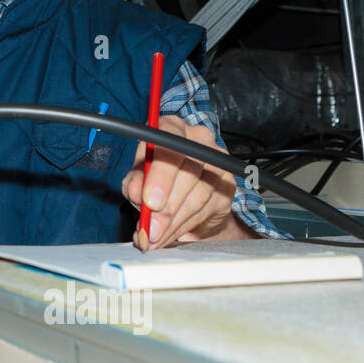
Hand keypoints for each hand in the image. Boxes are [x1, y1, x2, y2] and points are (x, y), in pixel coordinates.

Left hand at [120, 115, 242, 249]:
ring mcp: (217, 159)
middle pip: (187, 171)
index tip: (149, 201)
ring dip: (174, 220)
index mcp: (171, 128)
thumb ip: (134, 184)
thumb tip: (137, 192)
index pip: (168, 140)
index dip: (160, 174)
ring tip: (156, 235)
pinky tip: (171, 233)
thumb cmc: (157, 183)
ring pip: (198, 193)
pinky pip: (208, 207)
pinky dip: (185, 224)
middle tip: (152, 228)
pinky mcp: (229, 183)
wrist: (186, 200)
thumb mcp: (137, 181)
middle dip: (166, 206)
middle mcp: (197, 138)